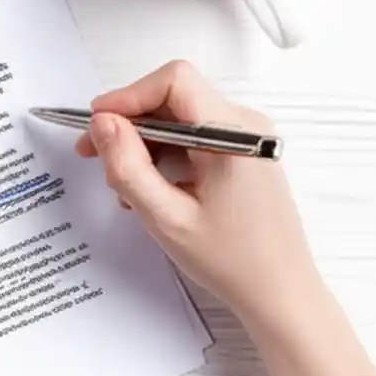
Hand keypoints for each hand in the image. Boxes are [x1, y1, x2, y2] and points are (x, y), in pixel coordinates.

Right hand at [77, 61, 324, 332]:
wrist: (281, 293)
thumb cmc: (232, 262)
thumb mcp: (167, 218)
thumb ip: (129, 167)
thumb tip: (103, 123)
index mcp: (233, 135)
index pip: (175, 81)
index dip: (129, 95)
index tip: (98, 122)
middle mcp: (245, 126)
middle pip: (174, 98)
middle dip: (130, 122)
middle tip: (94, 153)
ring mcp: (246, 139)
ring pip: (180, 119)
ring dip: (144, 142)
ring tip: (123, 184)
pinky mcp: (242, 154)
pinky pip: (194, 138)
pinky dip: (164, 155)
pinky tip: (149, 189)